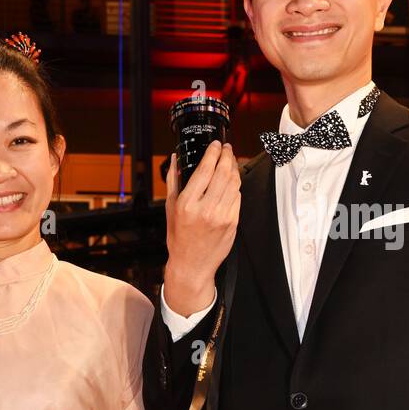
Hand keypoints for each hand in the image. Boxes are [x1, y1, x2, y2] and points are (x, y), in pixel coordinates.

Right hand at [163, 141, 240, 316]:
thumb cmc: (179, 237)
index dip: (213, 153)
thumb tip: (177, 159)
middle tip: (227, 149)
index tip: (216, 145)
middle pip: (223, 173)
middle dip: (227, 156)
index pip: (204, 170)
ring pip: (234, 184)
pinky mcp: (233, 223)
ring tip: (231, 161)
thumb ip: (174, 181)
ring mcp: (222, 216)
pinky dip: (236, 186)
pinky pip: (238, 198)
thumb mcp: (170, 208)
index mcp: (187, 204)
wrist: (192, 264)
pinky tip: (232, 181)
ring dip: (234, 168)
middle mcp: (205, 209)